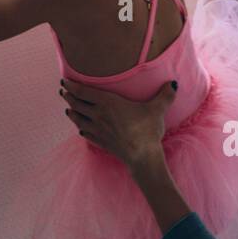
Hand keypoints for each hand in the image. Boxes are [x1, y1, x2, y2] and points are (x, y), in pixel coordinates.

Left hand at [60, 77, 177, 178]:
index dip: (72, 86)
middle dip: (69, 97)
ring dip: (72, 113)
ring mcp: (98, 130)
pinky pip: (86, 134)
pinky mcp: (101, 143)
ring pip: (78, 119)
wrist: (142, 156)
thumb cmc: (147, 130)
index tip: (65, 81)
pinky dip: (81, 130)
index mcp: (108, 103)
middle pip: (77, 104)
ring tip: (68, 109)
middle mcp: (99, 115)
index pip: (84, 92)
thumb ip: (165, 95)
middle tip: (63, 92)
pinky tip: (81, 130)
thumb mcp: (157, 109)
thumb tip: (174, 83)